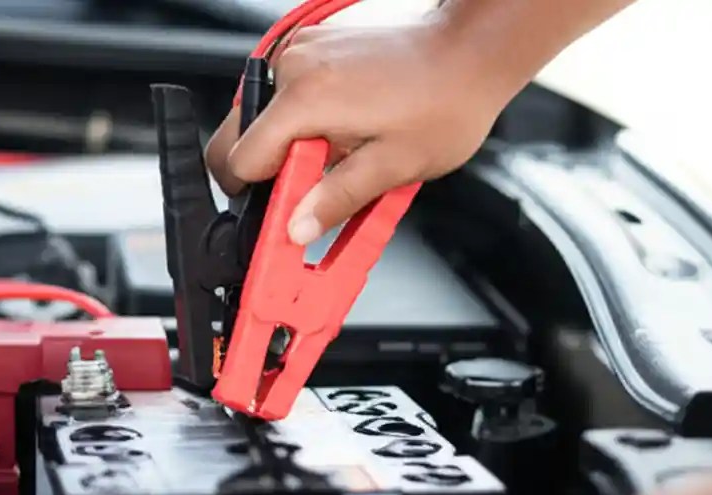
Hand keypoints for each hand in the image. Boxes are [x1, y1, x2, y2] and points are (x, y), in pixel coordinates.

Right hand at [204, 17, 522, 245]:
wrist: (471, 52)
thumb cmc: (446, 101)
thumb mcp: (393, 166)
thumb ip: (336, 200)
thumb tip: (297, 229)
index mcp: (304, 98)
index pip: (240, 159)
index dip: (260, 195)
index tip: (286, 212)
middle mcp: (293, 67)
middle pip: (242, 137)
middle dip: (271, 172)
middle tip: (313, 188)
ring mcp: (300, 52)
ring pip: (262, 119)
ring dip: (290, 147)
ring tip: (338, 154)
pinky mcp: (311, 47)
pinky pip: (285, 97)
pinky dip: (302, 122)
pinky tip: (341, 130)